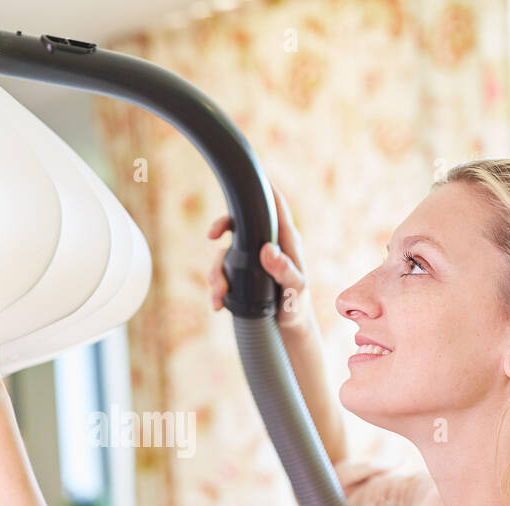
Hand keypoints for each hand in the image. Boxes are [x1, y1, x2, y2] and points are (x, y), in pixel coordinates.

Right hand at [206, 179, 315, 332]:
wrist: (288, 327)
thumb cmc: (297, 306)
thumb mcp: (295, 290)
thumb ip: (284, 270)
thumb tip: (267, 249)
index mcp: (286, 241)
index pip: (277, 206)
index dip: (265, 187)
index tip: (252, 173)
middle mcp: (267, 245)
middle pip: (240, 221)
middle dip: (222, 225)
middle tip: (212, 236)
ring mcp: (251, 259)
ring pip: (224, 251)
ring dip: (216, 272)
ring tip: (219, 293)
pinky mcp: (240, 274)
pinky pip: (221, 272)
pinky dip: (215, 287)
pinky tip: (217, 303)